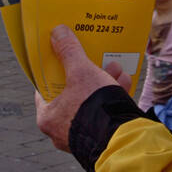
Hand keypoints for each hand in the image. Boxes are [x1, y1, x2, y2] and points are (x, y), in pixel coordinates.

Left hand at [35, 26, 131, 151]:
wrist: (123, 140)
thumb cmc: (94, 108)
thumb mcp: (82, 72)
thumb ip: (69, 52)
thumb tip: (58, 32)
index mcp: (48, 117)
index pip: (45, 88)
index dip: (56, 70)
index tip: (65, 57)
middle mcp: (61, 131)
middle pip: (71, 94)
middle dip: (87, 74)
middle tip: (97, 60)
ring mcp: (81, 137)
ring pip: (90, 103)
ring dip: (103, 83)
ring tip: (116, 68)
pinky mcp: (100, 139)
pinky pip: (103, 114)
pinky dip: (112, 98)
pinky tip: (125, 82)